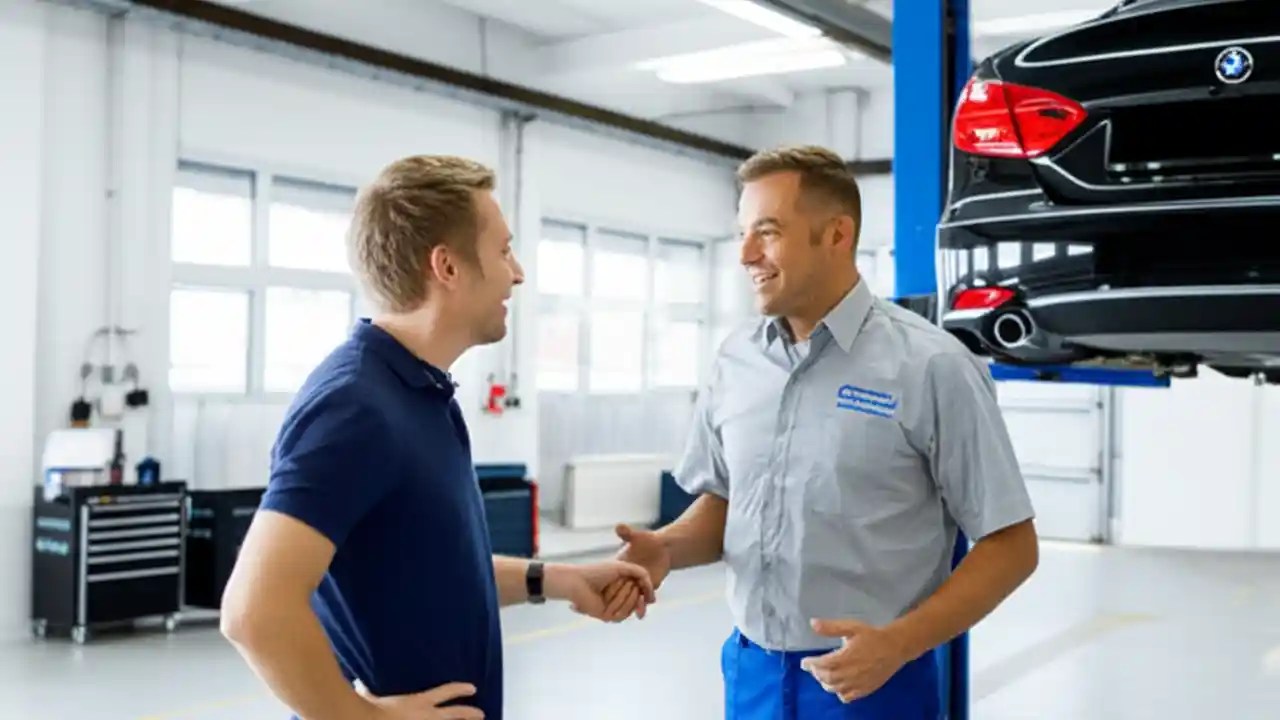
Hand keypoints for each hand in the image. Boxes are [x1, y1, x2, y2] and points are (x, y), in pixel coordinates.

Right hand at [354, 679, 483, 718]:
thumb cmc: (371, 712)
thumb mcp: (370, 699)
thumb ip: (366, 692)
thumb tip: (358, 684)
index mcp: (418, 702)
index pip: (445, 692)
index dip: (460, 689)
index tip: (473, 688)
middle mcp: (428, 717)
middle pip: (455, 714)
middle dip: (470, 713)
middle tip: (481, 714)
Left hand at [544, 560, 655, 621]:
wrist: (579, 581)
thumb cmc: (598, 571)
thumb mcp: (623, 567)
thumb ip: (641, 573)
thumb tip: (652, 587)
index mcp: (623, 586)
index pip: (641, 593)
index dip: (647, 592)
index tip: (648, 589)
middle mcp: (619, 598)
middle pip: (638, 602)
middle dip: (633, 592)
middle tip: (626, 583)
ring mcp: (613, 608)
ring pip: (630, 609)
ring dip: (625, 597)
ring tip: (618, 586)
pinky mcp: (607, 616)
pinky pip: (621, 615)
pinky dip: (618, 604)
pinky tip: (610, 596)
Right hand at [601, 524, 671, 616]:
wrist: (663, 548)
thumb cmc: (648, 540)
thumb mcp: (638, 536)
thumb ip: (627, 533)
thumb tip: (618, 526)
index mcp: (620, 566)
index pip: (611, 577)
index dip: (609, 585)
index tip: (606, 592)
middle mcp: (626, 577)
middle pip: (619, 592)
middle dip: (618, 601)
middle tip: (613, 611)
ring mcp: (636, 584)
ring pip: (631, 598)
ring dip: (632, 606)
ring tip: (635, 612)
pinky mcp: (647, 589)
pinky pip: (643, 599)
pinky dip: (643, 604)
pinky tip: (643, 611)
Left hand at [799, 619, 909, 703]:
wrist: (895, 647)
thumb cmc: (872, 636)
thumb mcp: (851, 627)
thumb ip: (831, 627)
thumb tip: (812, 623)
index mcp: (845, 657)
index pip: (822, 664)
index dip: (811, 664)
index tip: (804, 662)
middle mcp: (849, 673)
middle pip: (826, 678)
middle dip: (816, 673)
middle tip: (813, 667)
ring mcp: (857, 683)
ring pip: (835, 688)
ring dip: (825, 682)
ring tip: (823, 675)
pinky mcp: (865, 689)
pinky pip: (847, 696)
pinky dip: (839, 693)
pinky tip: (838, 686)